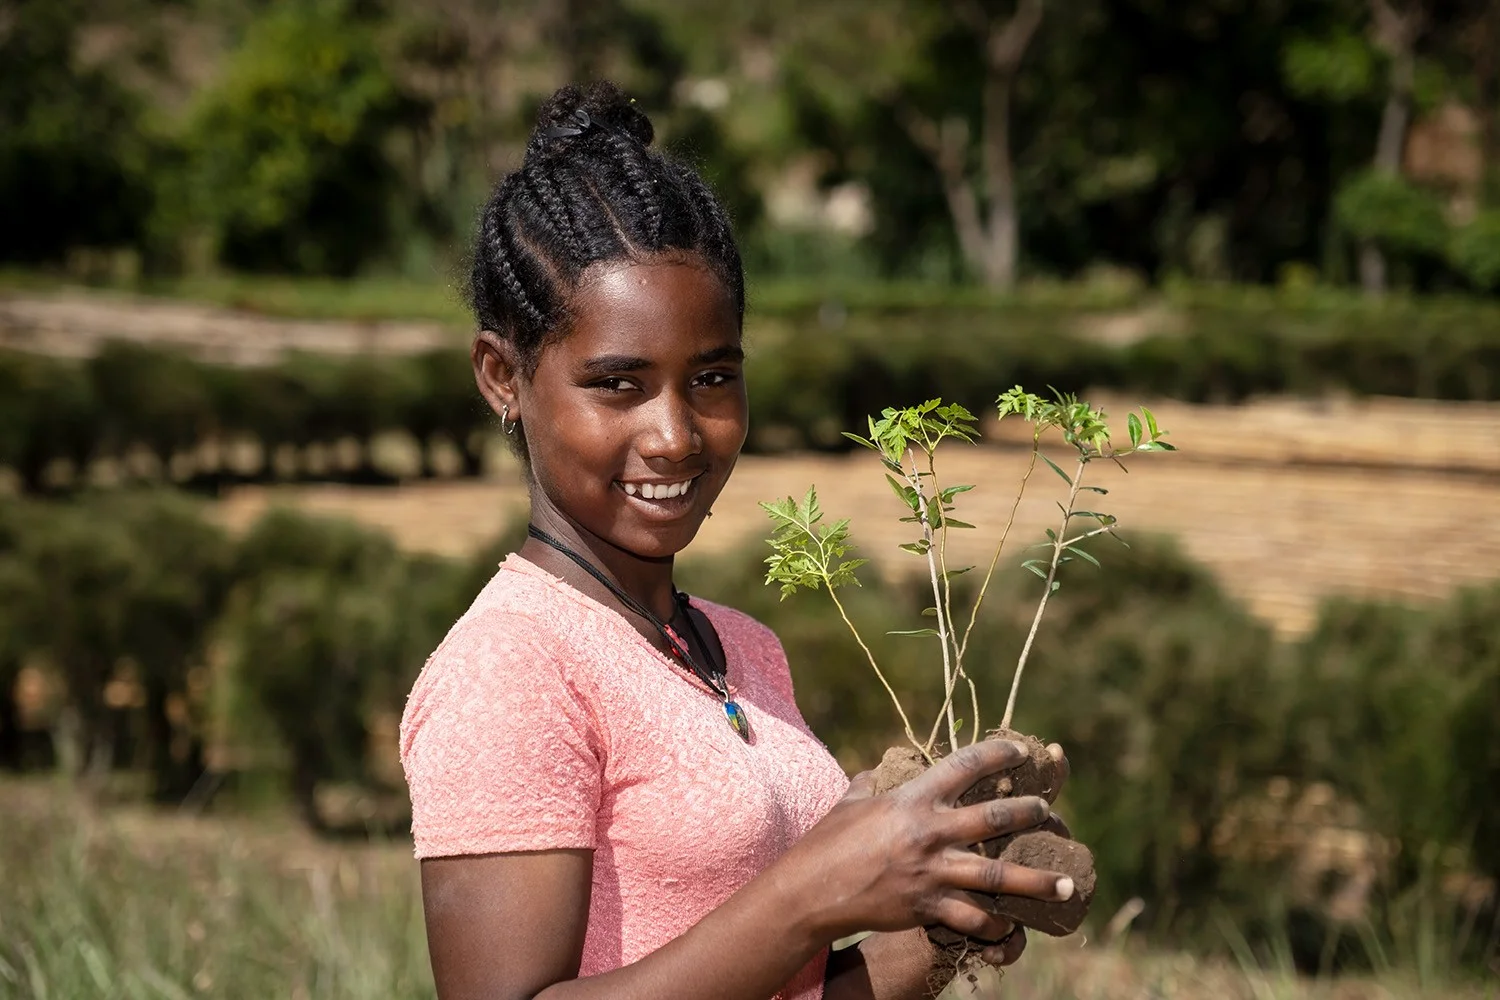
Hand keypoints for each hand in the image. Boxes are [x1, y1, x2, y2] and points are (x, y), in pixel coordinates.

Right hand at [785, 738, 1075, 944]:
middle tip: (1051, 813)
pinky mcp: (927, 906)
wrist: (811, 891)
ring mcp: (931, 871)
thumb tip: (884, 768)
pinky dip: (995, 923)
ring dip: (1036, 882)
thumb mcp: (852, 800)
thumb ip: (874, 782)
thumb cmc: (828, 842)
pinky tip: (1011, 926)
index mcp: (913, 799)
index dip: (996, 755)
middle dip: (1030, 814)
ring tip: (1067, 886)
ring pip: (997, 876)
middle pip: (995, 819)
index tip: (1021, 751)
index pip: (964, 766)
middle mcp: (928, 832)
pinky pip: (972, 916)